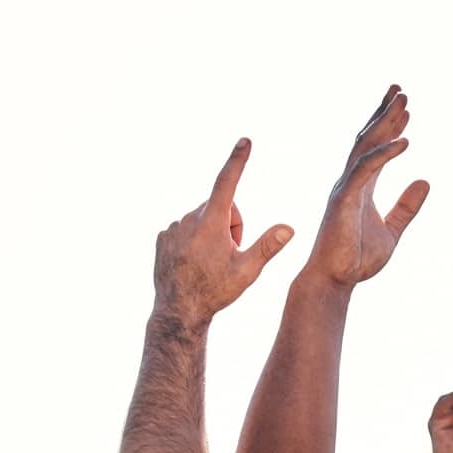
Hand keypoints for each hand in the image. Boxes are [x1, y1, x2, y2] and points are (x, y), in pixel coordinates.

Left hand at [152, 139, 293, 328]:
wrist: (178, 310)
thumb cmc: (216, 292)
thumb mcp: (248, 271)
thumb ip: (268, 246)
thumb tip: (289, 228)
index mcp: (211, 222)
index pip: (228, 182)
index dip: (238, 160)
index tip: (245, 141)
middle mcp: (188, 218)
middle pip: (222, 208)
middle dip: (231, 225)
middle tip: (230, 254)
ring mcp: (173, 227)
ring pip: (204, 219)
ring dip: (212, 235)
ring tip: (209, 263)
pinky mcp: (162, 236)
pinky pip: (186, 228)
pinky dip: (194, 241)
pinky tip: (193, 263)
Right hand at [303, 85, 430, 288]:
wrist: (336, 280)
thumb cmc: (357, 259)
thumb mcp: (393, 230)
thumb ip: (407, 206)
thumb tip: (425, 180)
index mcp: (362, 186)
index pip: (376, 148)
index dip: (390, 127)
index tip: (406, 108)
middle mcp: (351, 181)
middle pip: (369, 138)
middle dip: (385, 113)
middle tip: (401, 90)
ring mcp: (346, 187)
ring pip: (365, 146)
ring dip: (385, 123)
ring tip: (404, 102)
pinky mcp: (344, 199)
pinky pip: (366, 169)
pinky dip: (385, 154)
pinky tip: (405, 142)